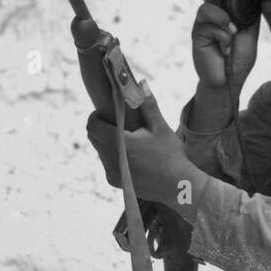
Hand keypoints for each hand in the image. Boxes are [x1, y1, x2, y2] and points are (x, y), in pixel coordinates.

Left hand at [85, 91, 202, 215]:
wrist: (178, 187)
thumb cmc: (171, 155)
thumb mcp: (161, 127)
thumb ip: (148, 105)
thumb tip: (140, 83)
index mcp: (120, 144)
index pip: (92, 126)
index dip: (96, 116)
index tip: (109, 113)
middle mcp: (111, 159)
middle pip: (93, 137)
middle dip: (102, 127)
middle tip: (119, 123)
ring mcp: (112, 172)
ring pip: (99, 150)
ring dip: (107, 142)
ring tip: (128, 139)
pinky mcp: (114, 181)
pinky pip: (106, 163)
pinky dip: (113, 156)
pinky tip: (131, 155)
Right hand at [192, 0, 258, 95]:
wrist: (229, 81)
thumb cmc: (239, 58)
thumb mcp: (250, 33)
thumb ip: (250, 14)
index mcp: (226, 9)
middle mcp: (212, 14)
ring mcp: (203, 24)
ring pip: (206, 7)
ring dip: (222, 17)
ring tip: (232, 32)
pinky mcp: (197, 36)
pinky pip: (208, 27)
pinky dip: (222, 36)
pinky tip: (226, 49)